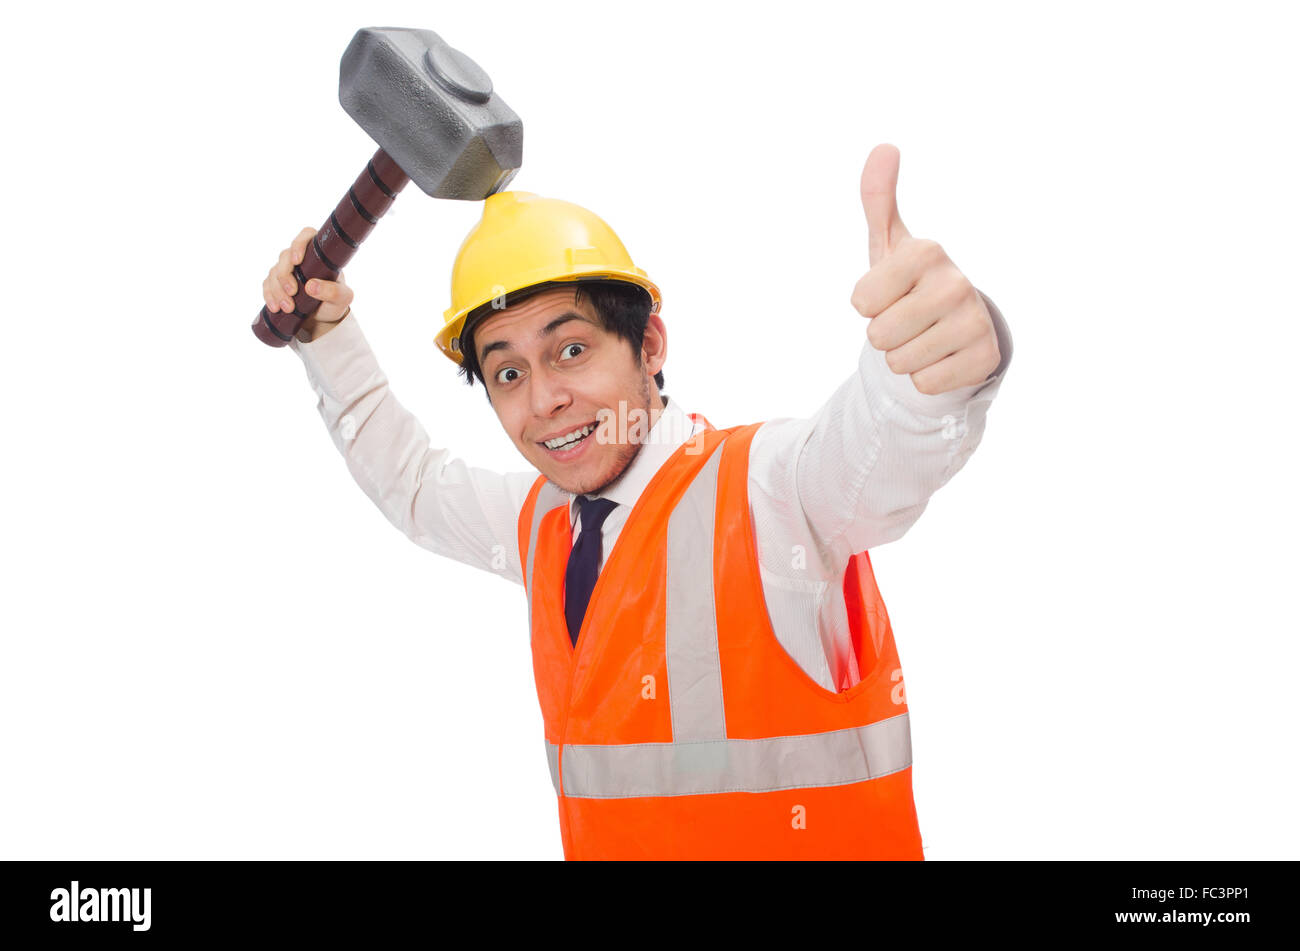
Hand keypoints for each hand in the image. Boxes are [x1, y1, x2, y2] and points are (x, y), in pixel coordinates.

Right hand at [261, 227, 353, 341]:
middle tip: (292, 292)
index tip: (296, 261)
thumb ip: (333, 292)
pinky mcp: (277, 283)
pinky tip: (275, 308)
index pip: (307, 235)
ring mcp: (287, 269)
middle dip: (285, 275)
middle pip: (285, 256)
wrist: (323, 319)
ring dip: (278, 290)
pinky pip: (267, 284)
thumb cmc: (336, 302)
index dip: (299, 244)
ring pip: (274, 272)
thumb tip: (311, 286)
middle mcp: (301, 258)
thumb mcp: (343, 299)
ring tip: (288, 308)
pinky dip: (269, 296)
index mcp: (319, 254)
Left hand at [850, 144, 999, 395]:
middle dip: (885, 335)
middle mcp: (955, 283)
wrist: (955, 325)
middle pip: (878, 337)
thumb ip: (878, 198)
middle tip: (908, 319)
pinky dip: (927, 377)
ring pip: (900, 364)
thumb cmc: (911, 282)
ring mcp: (974, 321)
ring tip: (924, 336)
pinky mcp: (985, 357)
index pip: (862, 304)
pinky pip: (925, 384)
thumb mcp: (890, 244)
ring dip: (905, 357)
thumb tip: (884, 147)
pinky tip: (943, 356)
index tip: (890, 293)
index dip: (868, 305)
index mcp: (927, 252)